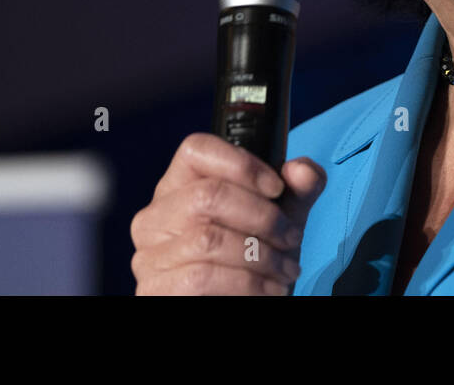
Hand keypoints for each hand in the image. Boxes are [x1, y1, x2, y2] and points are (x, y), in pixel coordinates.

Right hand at [131, 132, 326, 294]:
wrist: (235, 303)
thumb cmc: (251, 261)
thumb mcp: (279, 222)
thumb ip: (296, 192)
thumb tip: (304, 171)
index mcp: (179, 187)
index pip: (196, 150)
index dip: (241, 163)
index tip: (277, 187)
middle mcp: (156, 216)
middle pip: (208, 194)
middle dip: (262, 216)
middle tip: (290, 237)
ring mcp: (150, 254)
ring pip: (208, 239)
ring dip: (260, 255)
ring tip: (287, 269)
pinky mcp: (154, 289)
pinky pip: (202, 277)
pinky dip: (247, 283)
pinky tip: (270, 289)